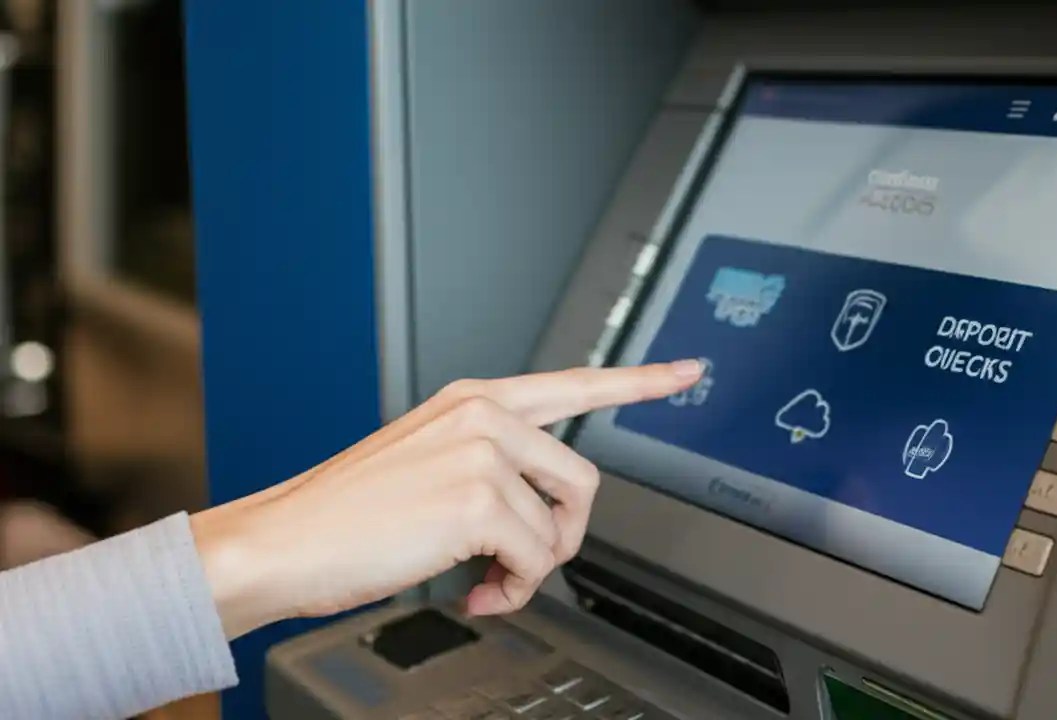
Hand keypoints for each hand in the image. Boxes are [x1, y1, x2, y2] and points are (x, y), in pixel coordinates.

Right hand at [190, 361, 702, 638]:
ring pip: (561, 527)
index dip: (640, 381)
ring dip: (529, 569)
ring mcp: (482, 451)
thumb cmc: (349, 514)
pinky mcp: (477, 497)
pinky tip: (471, 593)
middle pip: (582, 481)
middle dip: (560, 538)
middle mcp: (485, 414)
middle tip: (515, 565)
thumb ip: (494, 469)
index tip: (688, 372)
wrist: (284, 542)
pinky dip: (511, 591)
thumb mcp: (428, 465)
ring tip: (483, 579)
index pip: (576, 381)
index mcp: (475, 401)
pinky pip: (537, 560)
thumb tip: (543, 517)